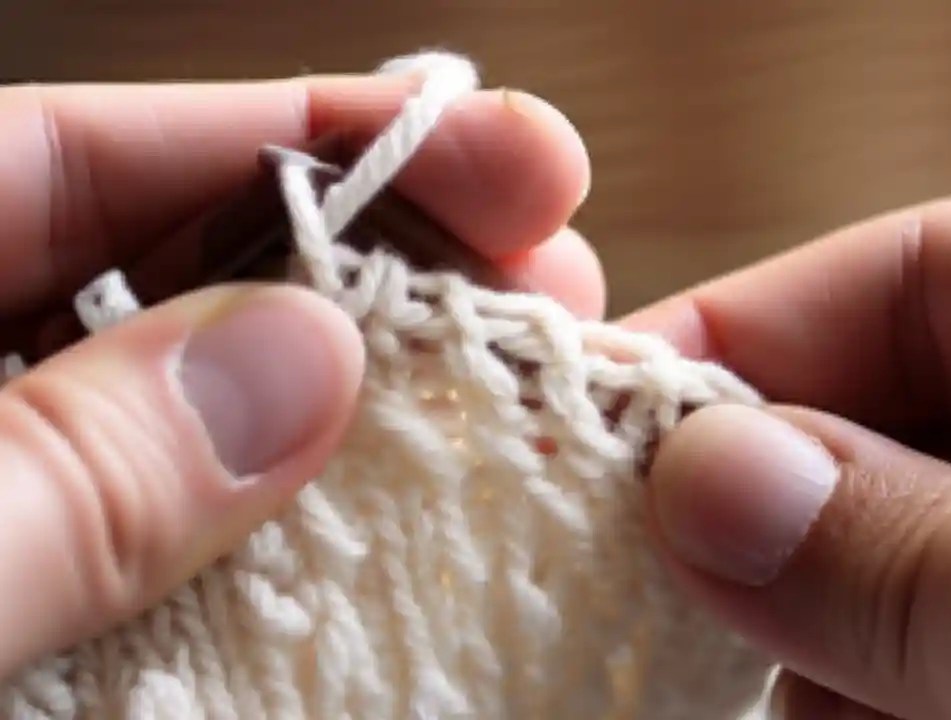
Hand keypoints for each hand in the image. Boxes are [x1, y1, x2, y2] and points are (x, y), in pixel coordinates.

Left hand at [0, 74, 599, 679]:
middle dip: (365, 268)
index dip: (295, 135)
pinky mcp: (53, 631)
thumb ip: (62, 475)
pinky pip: (184, 562)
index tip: (498, 151)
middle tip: (554, 285)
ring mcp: (4, 519)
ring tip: (527, 399)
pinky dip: (296, 546)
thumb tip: (299, 358)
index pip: (77, 159)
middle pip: (163, 281)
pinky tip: (409, 531)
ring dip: (360, 410)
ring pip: (196, 429)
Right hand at [629, 193, 950, 718]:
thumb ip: (921, 552)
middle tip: (660, 591)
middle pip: (913, 431)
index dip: (752, 333)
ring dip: (826, 639)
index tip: (601, 415)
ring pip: (927, 570)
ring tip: (766, 697)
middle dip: (783, 514)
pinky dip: (884, 705)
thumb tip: (697, 484)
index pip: (935, 274)